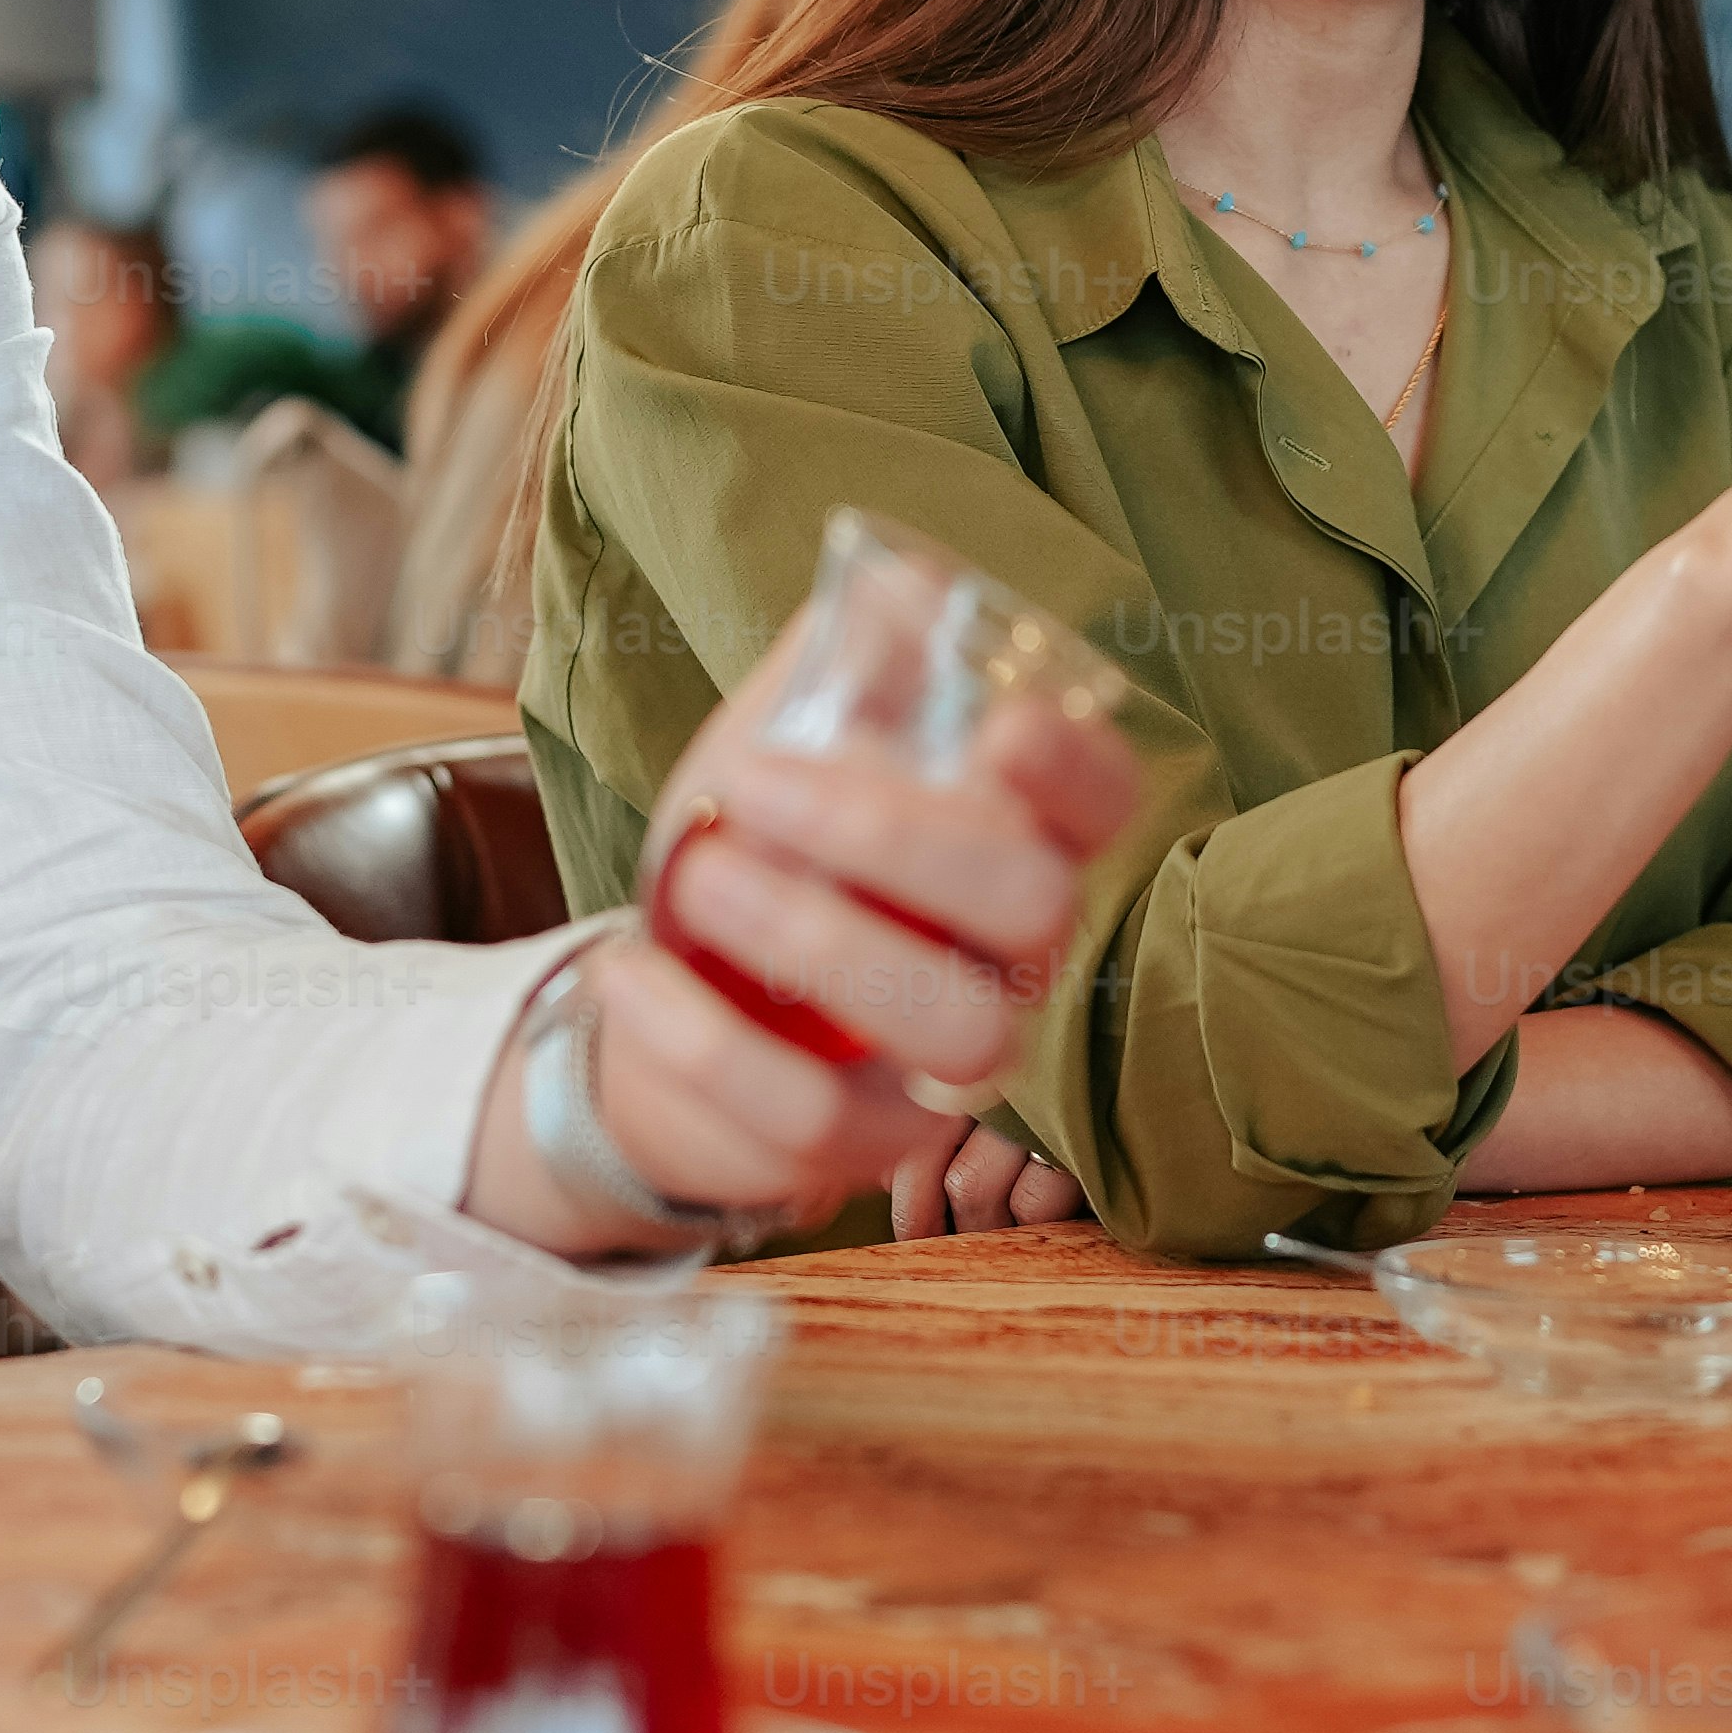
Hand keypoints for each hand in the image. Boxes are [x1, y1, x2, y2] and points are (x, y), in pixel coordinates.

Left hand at [596, 692, 1133, 1223]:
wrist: (664, 998)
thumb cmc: (756, 850)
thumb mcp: (787, 738)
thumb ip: (844, 658)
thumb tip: (902, 584)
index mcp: (1010, 839)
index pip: (1103, 802)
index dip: (1075, 767)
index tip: (1000, 727)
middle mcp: (1007, 958)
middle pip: (1039, 905)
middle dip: (898, 833)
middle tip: (748, 782)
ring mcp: (944, 1066)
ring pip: (958, 1025)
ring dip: (818, 937)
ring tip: (698, 874)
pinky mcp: (859, 1148)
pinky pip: (813, 1115)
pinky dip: (705, 1039)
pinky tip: (627, 969)